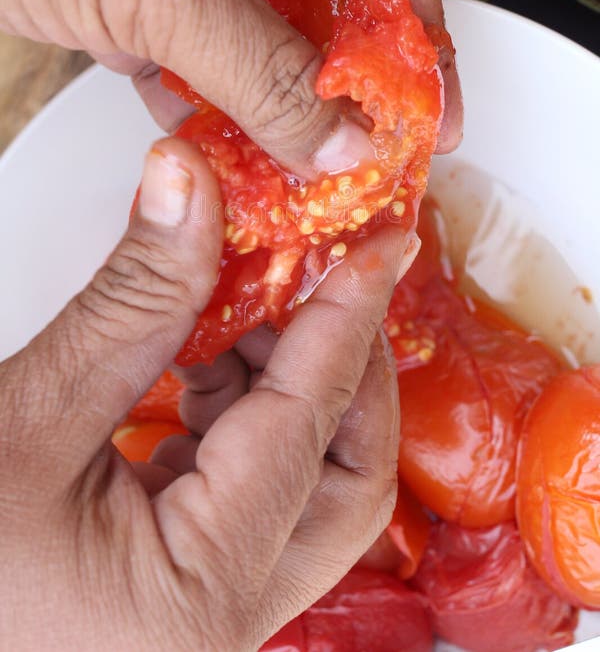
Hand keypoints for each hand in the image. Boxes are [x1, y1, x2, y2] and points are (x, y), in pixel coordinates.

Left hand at [0, 0, 461, 177]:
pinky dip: (202, 92)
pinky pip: (185, 35)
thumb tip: (341, 142)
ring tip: (303, 174)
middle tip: (366, 158)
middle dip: (341, 78)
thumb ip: (264, 69)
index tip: (432, 114)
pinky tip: (226, 151)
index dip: (413, 33)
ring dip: (271, 96)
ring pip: (250, 18)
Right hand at [0, 137, 416, 650]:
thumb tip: (189, 186)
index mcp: (202, 595)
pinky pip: (254, 488)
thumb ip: (134, 300)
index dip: (350, 319)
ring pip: (306, 484)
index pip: (310, 428)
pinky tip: (207, 354)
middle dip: (346, 370)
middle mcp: (224, 619)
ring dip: (287, 382)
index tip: (380, 245)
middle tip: (330, 280)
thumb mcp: (35, 412)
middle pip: (347, 481)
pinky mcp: (182, 576)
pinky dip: (243, 411)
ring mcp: (207, 604)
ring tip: (246, 304)